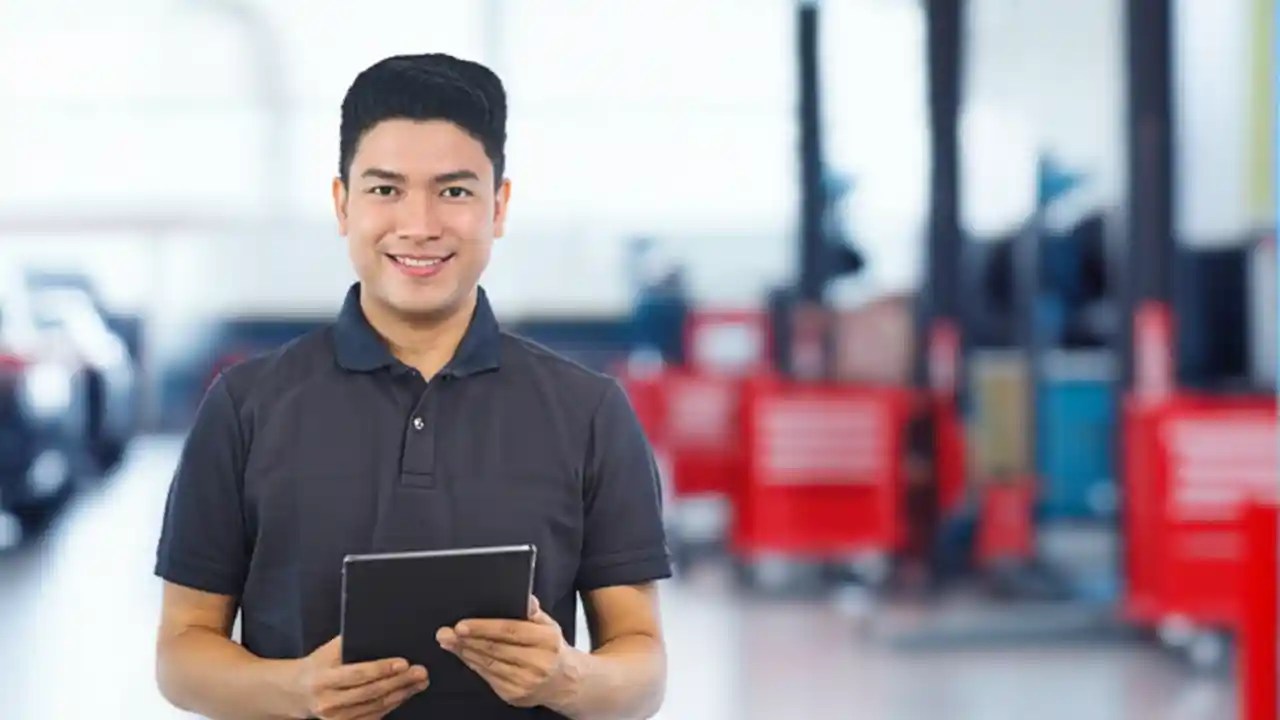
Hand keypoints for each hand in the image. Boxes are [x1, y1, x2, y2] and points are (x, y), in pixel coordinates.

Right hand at [292, 636, 428, 719]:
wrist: (297, 692)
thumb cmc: (319, 665)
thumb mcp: (328, 650)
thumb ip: (350, 641)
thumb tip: (379, 627)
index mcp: (324, 677)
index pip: (358, 674)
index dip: (383, 669)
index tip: (404, 662)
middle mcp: (329, 700)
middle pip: (371, 692)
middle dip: (400, 682)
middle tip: (421, 672)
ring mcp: (336, 717)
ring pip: (375, 707)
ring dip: (401, 695)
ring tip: (419, 683)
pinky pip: (373, 717)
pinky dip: (391, 706)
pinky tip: (405, 695)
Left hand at [437, 596, 576, 708]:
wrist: (564, 682)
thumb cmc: (551, 648)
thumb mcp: (549, 625)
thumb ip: (533, 611)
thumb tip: (524, 596)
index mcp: (547, 640)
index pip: (510, 631)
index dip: (483, 628)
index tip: (461, 625)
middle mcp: (538, 663)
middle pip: (495, 649)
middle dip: (466, 640)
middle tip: (445, 632)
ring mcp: (526, 682)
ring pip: (488, 664)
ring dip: (465, 653)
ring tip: (449, 642)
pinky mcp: (515, 695)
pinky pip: (488, 677)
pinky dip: (473, 665)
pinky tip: (464, 655)